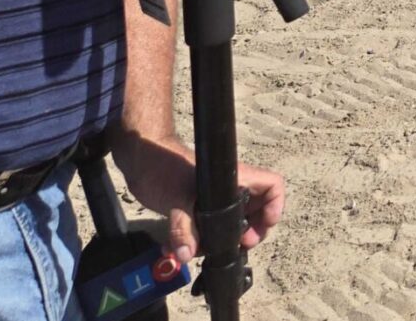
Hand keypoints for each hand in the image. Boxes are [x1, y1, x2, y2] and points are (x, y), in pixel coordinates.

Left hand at [112, 130, 285, 260]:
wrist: (140, 161)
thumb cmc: (165, 167)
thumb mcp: (177, 197)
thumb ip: (183, 228)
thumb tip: (186, 254)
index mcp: (234, 179)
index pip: (272, 187)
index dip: (275, 207)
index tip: (264, 226)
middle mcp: (229, 190)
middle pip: (257, 211)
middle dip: (251, 231)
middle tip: (240, 244)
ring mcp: (213, 201)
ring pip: (231, 224)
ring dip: (220, 243)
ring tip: (204, 252)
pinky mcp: (196, 211)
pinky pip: (206, 230)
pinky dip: (196, 243)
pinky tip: (179, 251)